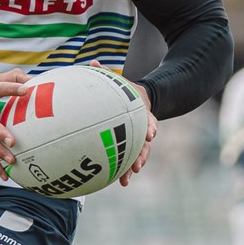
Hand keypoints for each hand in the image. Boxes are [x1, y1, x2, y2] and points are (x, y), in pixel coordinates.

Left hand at [84, 60, 156, 186]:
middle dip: (142, 155)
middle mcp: (143, 128)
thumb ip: (107, 75)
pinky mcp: (131, 147)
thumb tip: (93, 62)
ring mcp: (138, 139)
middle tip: (137, 165)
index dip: (150, 127)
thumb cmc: (125, 91)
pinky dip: (125, 170)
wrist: (139, 101)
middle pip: (145, 144)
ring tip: (127, 178)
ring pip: (139, 155)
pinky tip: (120, 182)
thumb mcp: (119, 82)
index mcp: (142, 113)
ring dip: (133, 167)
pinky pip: (128, 159)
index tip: (151, 134)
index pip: (149, 120)